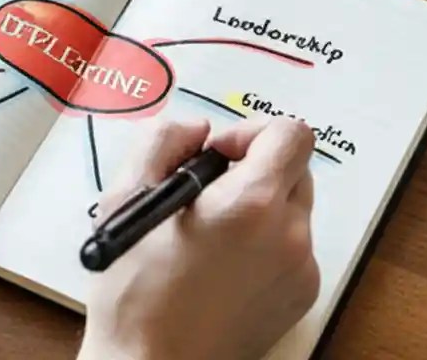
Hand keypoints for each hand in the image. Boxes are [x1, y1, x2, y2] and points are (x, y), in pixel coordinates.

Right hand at [78, 117, 319, 359]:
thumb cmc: (135, 294)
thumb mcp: (126, 197)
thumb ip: (164, 141)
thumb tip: (196, 129)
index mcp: (251, 204)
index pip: (291, 133)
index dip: (253, 132)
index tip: (221, 154)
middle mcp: (288, 235)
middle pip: (295, 169)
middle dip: (255, 169)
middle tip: (209, 193)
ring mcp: (300, 269)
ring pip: (293, 210)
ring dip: (259, 208)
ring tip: (211, 234)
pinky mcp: (300, 296)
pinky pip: (293, 249)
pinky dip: (266, 245)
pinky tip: (223, 265)